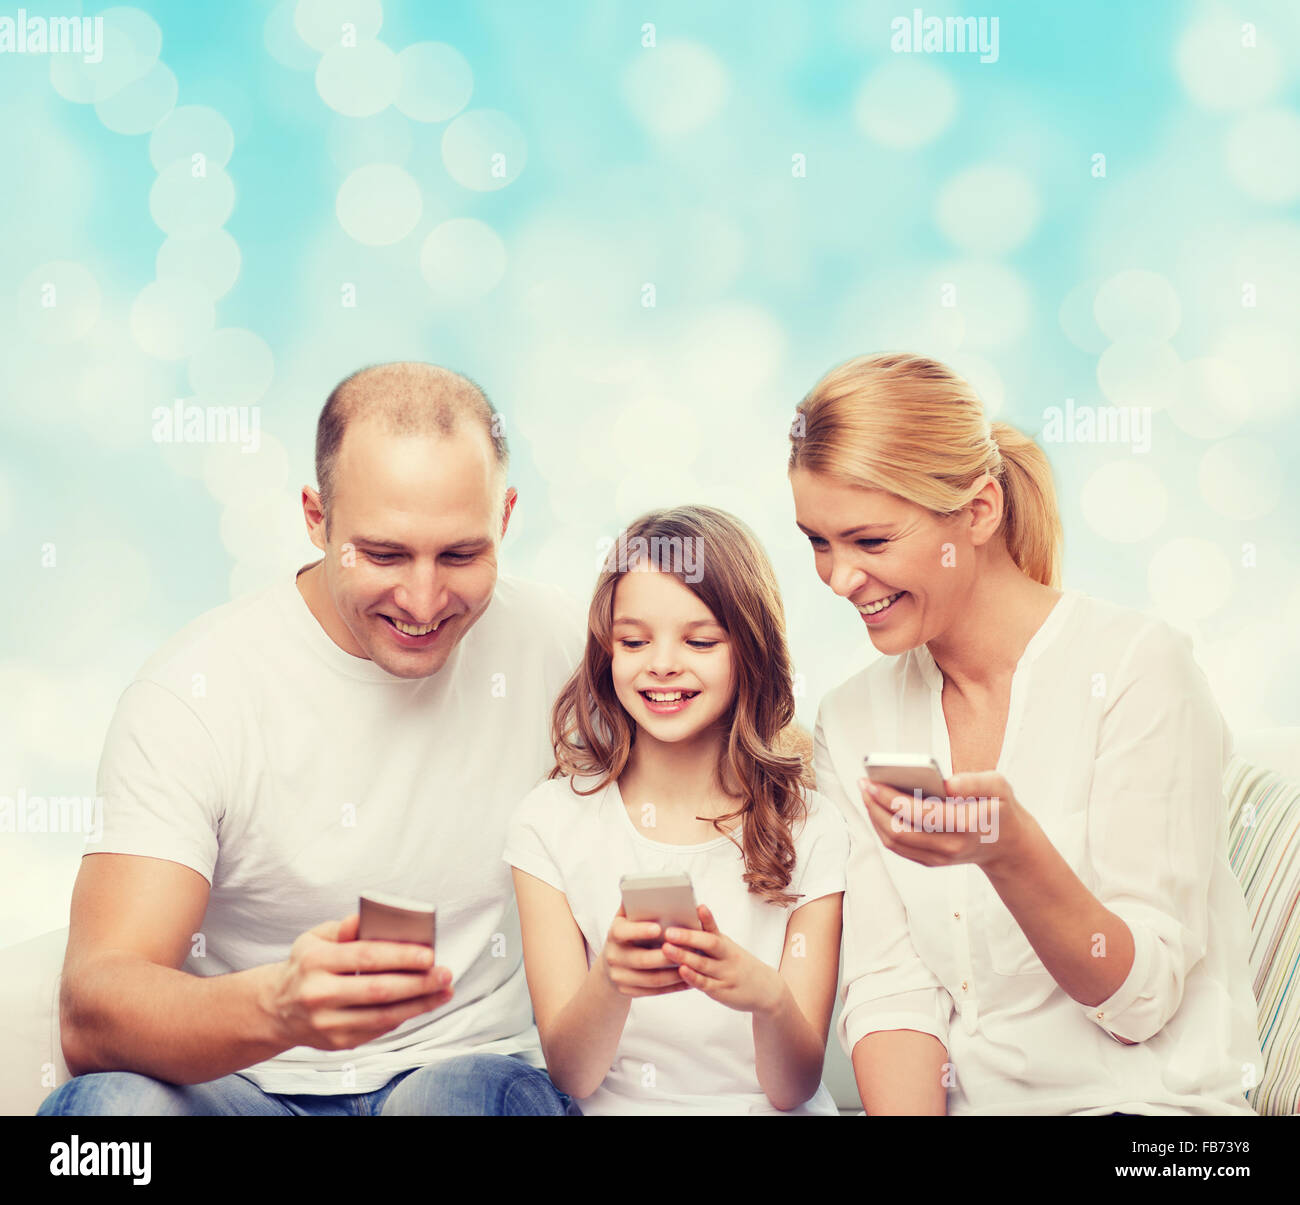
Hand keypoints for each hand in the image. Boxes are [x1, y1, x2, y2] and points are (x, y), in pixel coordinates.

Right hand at [262, 913, 453, 1051]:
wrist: (277, 1008)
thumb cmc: (307, 965)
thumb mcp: (316, 938)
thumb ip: (343, 928)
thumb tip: (365, 919)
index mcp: (315, 961)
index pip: (365, 957)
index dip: (400, 956)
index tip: (430, 954)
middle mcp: (319, 994)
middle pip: (378, 990)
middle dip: (418, 983)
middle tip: (445, 973)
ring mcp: (327, 1023)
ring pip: (383, 1015)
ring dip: (420, 1004)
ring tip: (444, 991)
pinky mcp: (338, 1042)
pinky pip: (379, 1029)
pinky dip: (404, 1016)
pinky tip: (422, 1004)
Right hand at [598, 904, 690, 997]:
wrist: (611, 964)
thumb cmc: (627, 934)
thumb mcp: (626, 918)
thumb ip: (634, 905)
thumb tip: (644, 888)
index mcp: (613, 934)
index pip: (624, 932)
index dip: (640, 931)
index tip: (659, 928)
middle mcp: (613, 956)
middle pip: (641, 959)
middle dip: (666, 956)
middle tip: (688, 949)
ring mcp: (619, 976)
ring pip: (651, 979)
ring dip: (674, 974)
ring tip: (693, 965)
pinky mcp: (627, 991)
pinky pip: (653, 991)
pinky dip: (672, 987)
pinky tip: (688, 980)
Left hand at [661, 904, 785, 1015]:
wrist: (765, 990)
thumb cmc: (739, 966)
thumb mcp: (728, 949)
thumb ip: (708, 940)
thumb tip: (681, 926)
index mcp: (725, 944)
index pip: (715, 929)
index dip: (707, 918)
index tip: (699, 907)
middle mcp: (727, 957)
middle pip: (709, 944)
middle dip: (688, 937)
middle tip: (669, 932)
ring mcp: (725, 974)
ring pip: (703, 964)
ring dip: (683, 956)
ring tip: (666, 948)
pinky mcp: (721, 991)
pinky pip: (705, 983)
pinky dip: (692, 977)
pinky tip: (681, 971)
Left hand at [858, 770, 1026, 870]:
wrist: (1007, 844)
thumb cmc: (999, 808)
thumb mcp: (999, 786)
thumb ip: (975, 782)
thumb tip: (947, 783)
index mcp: (967, 824)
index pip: (922, 813)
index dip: (893, 798)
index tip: (874, 782)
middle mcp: (951, 845)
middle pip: (901, 830)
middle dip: (876, 806)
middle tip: (863, 784)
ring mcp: (939, 857)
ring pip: (895, 841)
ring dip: (875, 817)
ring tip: (866, 793)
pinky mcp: (930, 861)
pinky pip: (898, 847)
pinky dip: (882, 827)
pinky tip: (877, 808)